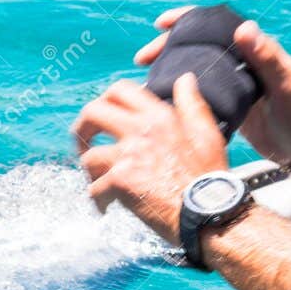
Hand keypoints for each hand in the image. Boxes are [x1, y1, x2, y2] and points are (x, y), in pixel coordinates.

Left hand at [73, 73, 228, 242]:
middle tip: (85, 145)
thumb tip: (185, 78)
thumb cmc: (208, 175)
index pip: (120, 90)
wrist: (206, 211)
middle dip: (82, 128)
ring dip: (91, 173)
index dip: (104, 101)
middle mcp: (140, 130)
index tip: (104, 118)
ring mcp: (128, 155)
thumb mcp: (206, 132)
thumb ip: (192, 104)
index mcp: (159, 115)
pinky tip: (107, 206)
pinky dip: (99, 200)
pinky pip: (94, 189)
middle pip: (92, 113)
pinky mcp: (120, 181)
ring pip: (89, 157)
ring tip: (100, 184)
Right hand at [136, 7, 290, 165]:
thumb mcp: (286, 84)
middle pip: (197, 47)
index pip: (214, 26)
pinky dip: (179, 97)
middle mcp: (241, 64)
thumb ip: (267, 57)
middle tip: (142, 59)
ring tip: (144, 81)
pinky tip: (162, 106)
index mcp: (253, 51)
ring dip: (169, 72)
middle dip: (168, 49)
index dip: (186, 21)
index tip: (162, 24)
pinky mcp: (230, 107)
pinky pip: (200, 95)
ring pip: (195, 70)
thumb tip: (243, 29)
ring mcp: (234, 85)